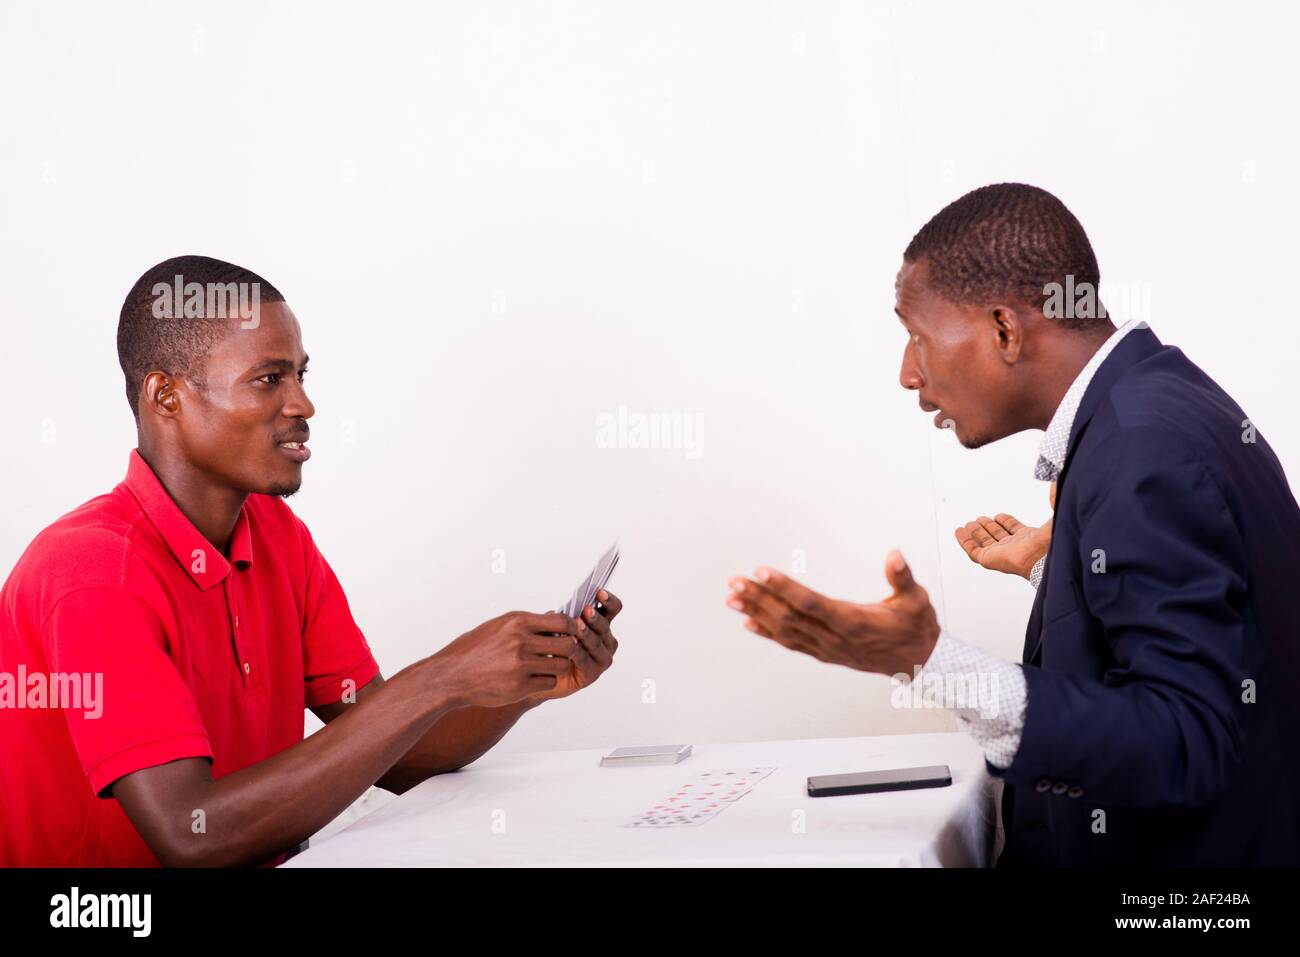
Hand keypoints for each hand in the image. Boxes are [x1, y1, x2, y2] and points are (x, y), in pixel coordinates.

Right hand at [429, 611, 581, 708]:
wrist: (450, 676)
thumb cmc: (473, 650)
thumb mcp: (498, 626)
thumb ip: (527, 624)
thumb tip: (555, 619)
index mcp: (517, 622)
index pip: (562, 621)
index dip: (571, 628)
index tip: (568, 634)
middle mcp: (521, 641)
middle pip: (568, 644)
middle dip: (568, 649)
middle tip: (560, 653)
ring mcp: (521, 665)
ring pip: (561, 665)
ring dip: (557, 667)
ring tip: (545, 666)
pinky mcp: (519, 687)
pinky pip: (548, 683)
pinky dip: (545, 681)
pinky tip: (533, 678)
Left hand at [528, 590, 622, 702]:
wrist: (546, 672)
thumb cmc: (555, 644)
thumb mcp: (557, 625)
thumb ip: (563, 616)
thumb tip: (561, 611)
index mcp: (601, 624)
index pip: (613, 608)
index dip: (609, 600)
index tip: (600, 592)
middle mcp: (606, 639)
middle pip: (605, 625)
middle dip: (595, 617)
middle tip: (586, 610)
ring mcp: (602, 657)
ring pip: (596, 643)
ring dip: (586, 634)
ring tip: (577, 626)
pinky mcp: (593, 673)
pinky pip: (586, 660)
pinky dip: (577, 652)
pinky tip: (570, 647)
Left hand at [725, 552, 938, 676]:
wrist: (919, 662)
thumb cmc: (915, 627)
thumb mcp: (916, 599)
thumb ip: (902, 577)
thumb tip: (895, 555)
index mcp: (853, 622)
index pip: (811, 603)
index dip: (784, 587)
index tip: (761, 572)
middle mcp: (835, 639)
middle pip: (790, 617)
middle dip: (759, 598)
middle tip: (735, 581)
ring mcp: (827, 649)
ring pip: (785, 631)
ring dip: (757, 613)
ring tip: (732, 598)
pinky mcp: (824, 653)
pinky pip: (791, 643)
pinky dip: (768, 632)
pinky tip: (749, 622)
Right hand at [954, 482, 1055, 580]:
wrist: (1044, 557)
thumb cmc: (1051, 539)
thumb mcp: (1055, 513)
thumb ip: (1055, 499)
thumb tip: (1057, 483)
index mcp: (1030, 539)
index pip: (1015, 531)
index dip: (1007, 522)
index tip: (999, 515)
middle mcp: (1015, 547)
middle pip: (998, 537)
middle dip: (989, 527)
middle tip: (981, 519)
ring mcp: (1001, 554)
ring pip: (985, 543)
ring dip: (977, 532)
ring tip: (969, 524)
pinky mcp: (989, 559)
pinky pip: (973, 550)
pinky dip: (965, 541)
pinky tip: (959, 531)